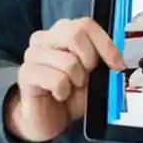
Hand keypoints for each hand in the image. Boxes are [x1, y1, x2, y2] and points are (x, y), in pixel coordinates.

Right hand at [5, 17, 124, 142]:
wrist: (48, 118)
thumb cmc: (71, 93)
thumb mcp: (93, 75)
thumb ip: (101, 61)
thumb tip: (115, 58)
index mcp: (63, 31)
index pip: (86, 25)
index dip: (106, 45)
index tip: (117, 65)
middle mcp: (45, 37)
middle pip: (74, 35)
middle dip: (89, 60)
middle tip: (87, 77)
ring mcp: (32, 54)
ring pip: (68, 62)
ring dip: (76, 81)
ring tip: (70, 88)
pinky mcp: (26, 73)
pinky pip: (56, 80)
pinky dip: (64, 92)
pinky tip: (59, 94)